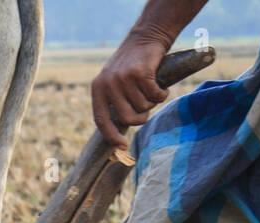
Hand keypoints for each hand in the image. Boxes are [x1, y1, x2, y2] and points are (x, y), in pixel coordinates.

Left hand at [91, 33, 170, 148]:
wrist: (146, 37)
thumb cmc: (132, 65)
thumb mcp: (114, 82)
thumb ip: (112, 102)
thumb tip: (116, 134)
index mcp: (98, 89)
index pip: (101, 121)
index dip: (112, 136)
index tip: (122, 147)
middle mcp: (107, 84)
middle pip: (127, 118)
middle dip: (141, 118)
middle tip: (146, 108)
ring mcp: (123, 78)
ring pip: (142, 107)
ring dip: (152, 103)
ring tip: (151, 90)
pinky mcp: (140, 73)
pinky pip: (154, 96)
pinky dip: (161, 95)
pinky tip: (161, 87)